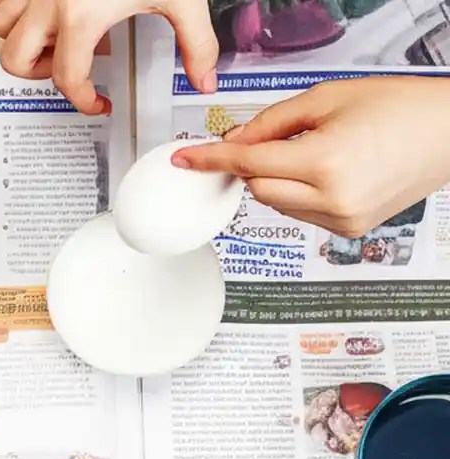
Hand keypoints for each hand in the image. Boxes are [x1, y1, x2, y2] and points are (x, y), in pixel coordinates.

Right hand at [0, 0, 217, 114]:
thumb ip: (197, 43)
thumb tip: (205, 77)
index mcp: (81, 17)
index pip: (68, 79)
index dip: (84, 101)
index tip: (98, 102)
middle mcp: (48, 2)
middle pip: (16, 60)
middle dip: (38, 72)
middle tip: (65, 66)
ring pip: (1, 27)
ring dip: (22, 39)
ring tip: (51, 36)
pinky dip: (14, 8)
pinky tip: (43, 6)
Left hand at [173, 76, 449, 237]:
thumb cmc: (401, 107)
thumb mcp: (326, 99)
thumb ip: (271, 122)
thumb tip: (234, 140)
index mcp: (323, 162)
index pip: (246, 164)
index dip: (211, 159)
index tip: (186, 159)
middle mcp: (332, 198)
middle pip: (257, 188)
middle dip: (253, 165)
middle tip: (267, 141)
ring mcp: (343, 219)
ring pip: (277, 204)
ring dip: (278, 180)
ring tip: (318, 150)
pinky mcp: (351, 229)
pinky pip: (302, 214)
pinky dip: (300, 194)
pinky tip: (330, 171)